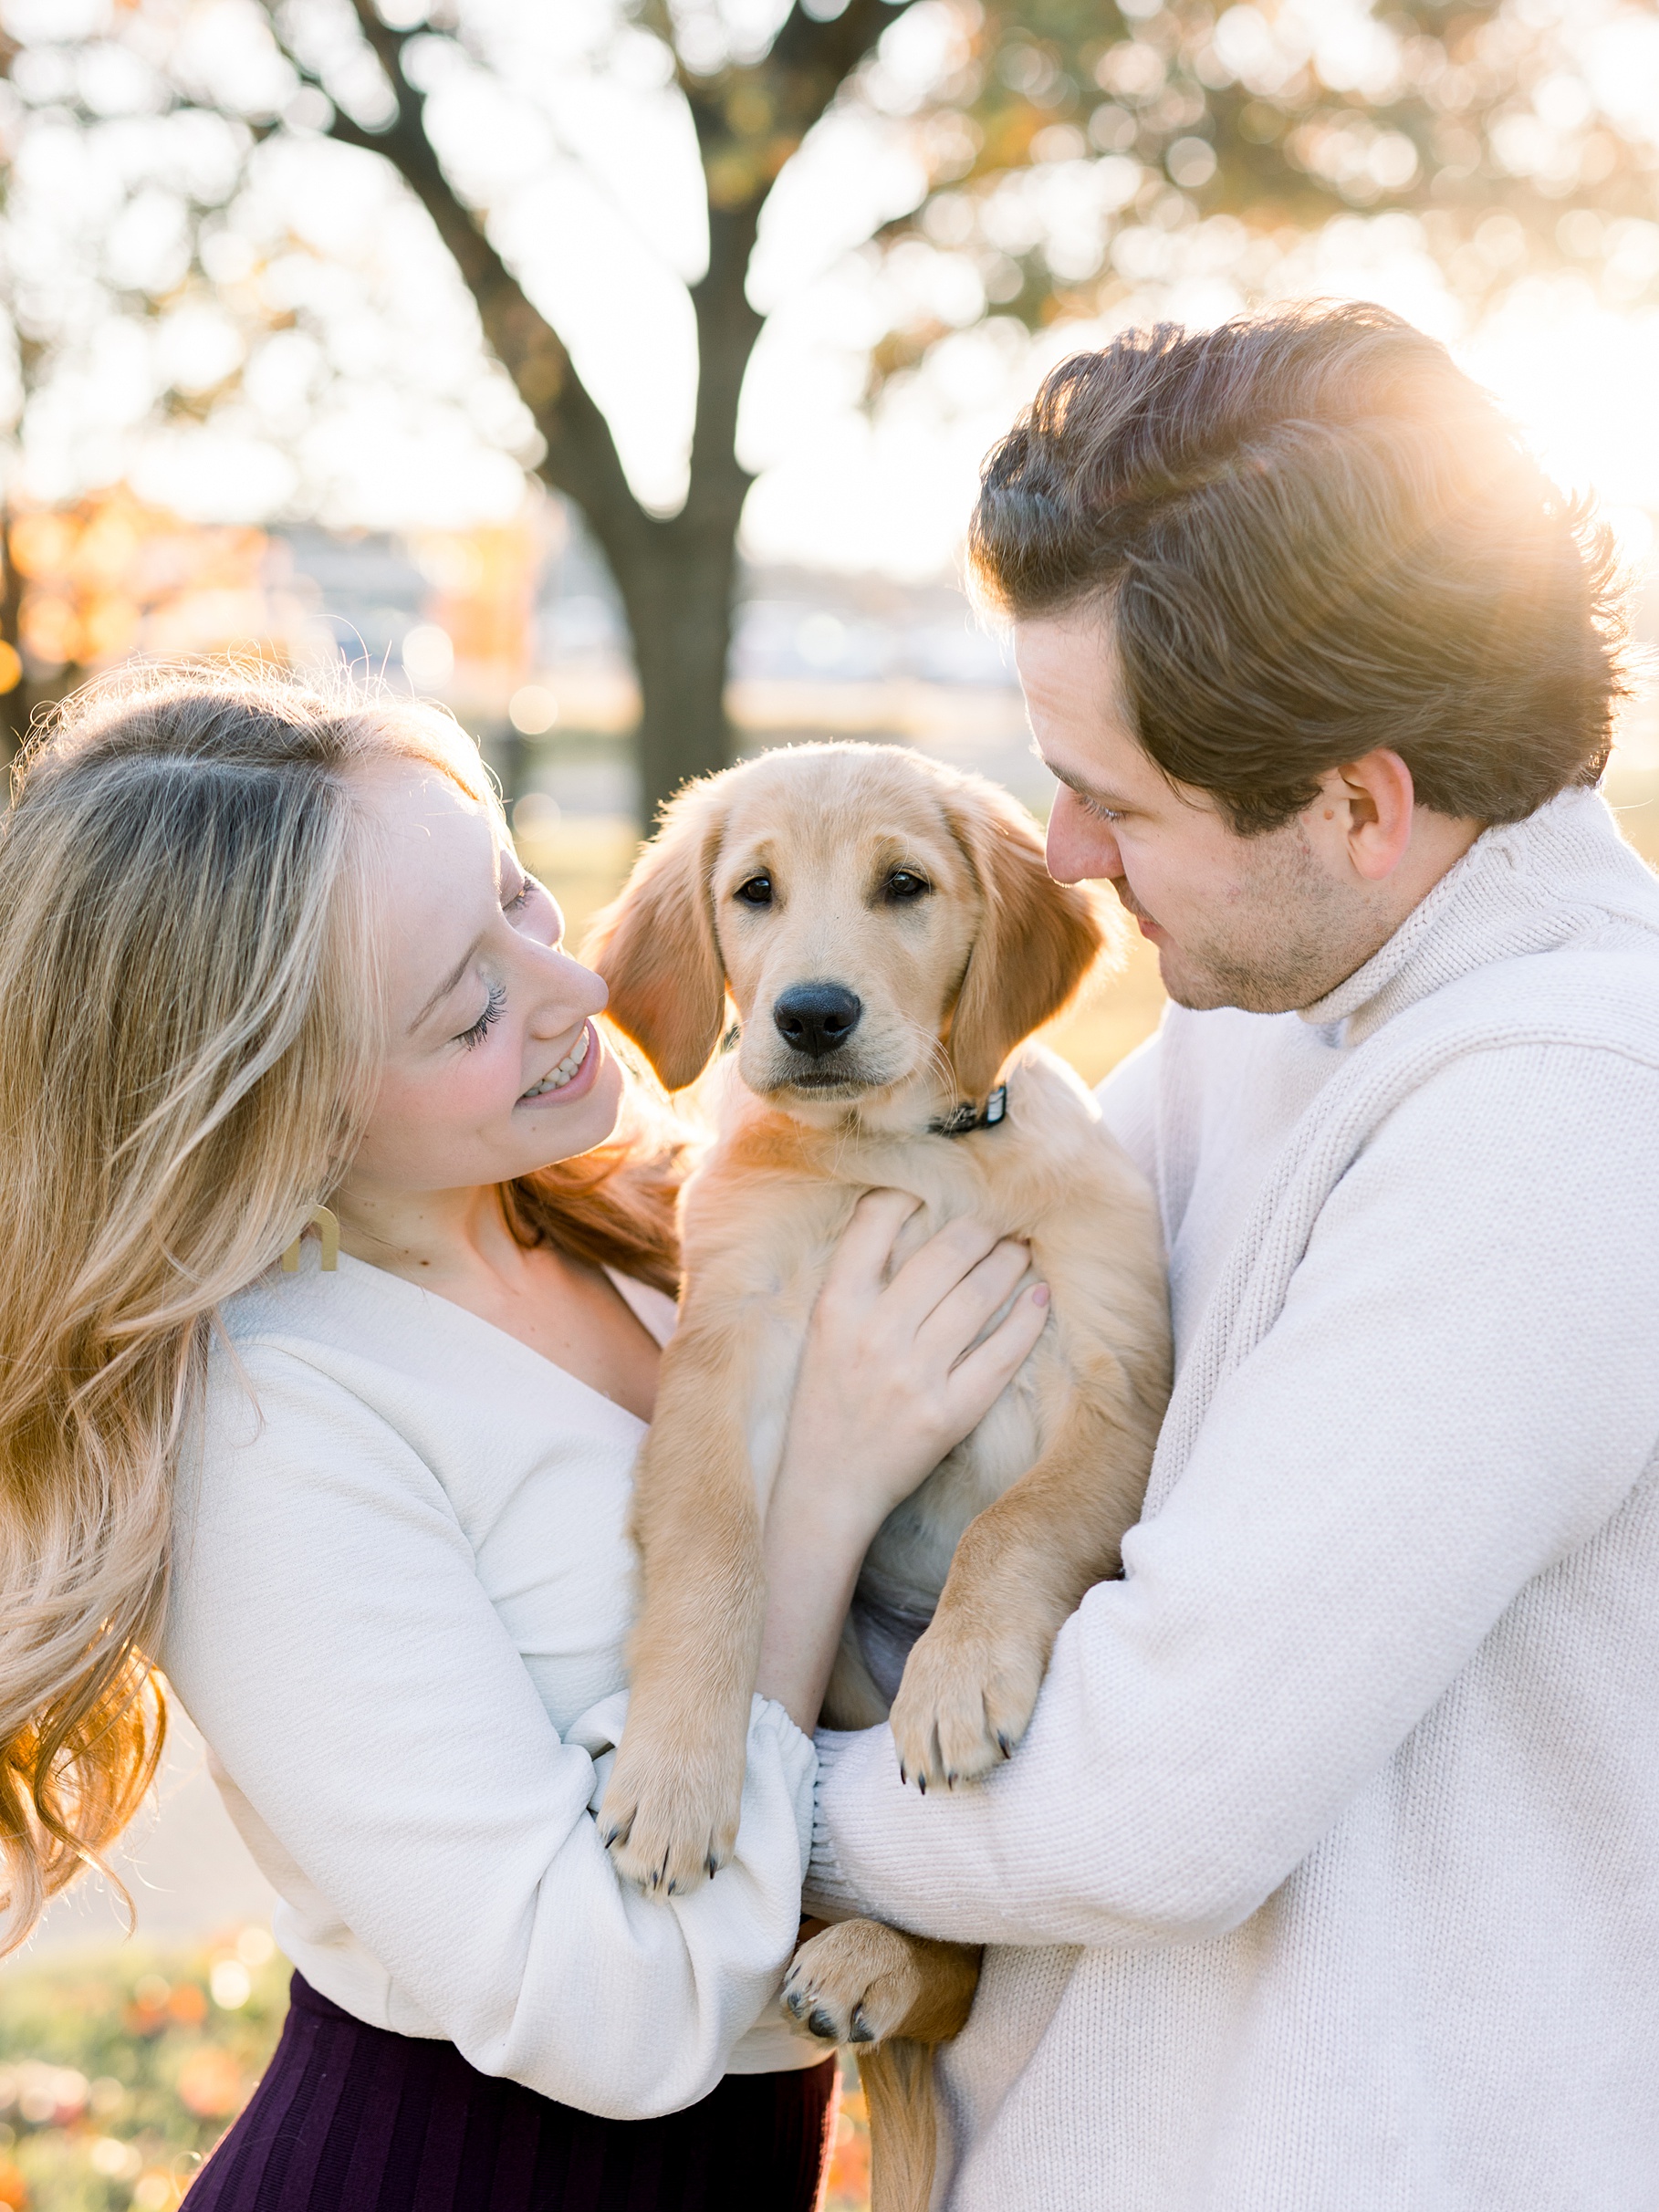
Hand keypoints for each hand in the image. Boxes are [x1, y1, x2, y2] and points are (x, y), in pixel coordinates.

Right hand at [778, 1189, 1048, 1543]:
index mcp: (836, 1307)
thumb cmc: (826, 1400)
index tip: (940, 1192)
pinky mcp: (948, 1414)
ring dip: (1011, 1262)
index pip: (876, 1222)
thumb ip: (859, 1280)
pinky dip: (1028, 1318)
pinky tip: (1039, 1296)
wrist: (827, 1487)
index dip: (915, 1195)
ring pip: (980, 1296)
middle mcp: (875, 1335)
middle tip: (1002, 1216)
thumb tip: (912, 1215)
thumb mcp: (824, 1331)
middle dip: (983, 1227)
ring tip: (1022, 1249)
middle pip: (945, 1253)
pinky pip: (1003, 1354)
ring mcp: (914, 1377)